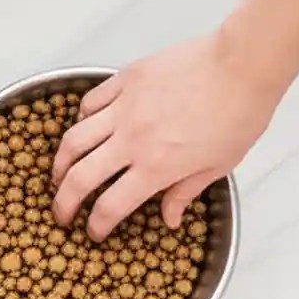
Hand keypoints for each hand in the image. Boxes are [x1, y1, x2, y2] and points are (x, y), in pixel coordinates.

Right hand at [51, 32, 281, 240]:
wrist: (240, 66)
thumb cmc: (238, 115)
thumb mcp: (218, 165)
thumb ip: (186, 191)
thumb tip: (169, 218)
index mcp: (156, 167)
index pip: (112, 206)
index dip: (97, 224)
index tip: (93, 231)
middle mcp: (132, 141)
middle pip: (81, 177)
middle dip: (64, 201)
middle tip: (61, 212)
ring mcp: (123, 108)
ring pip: (75, 139)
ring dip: (60, 162)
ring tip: (58, 173)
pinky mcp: (124, 80)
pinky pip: (91, 102)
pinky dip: (81, 118)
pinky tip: (83, 126)